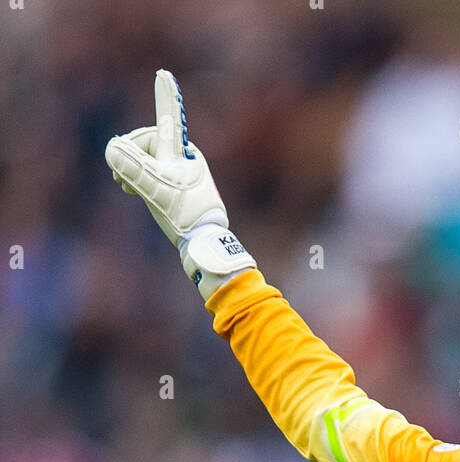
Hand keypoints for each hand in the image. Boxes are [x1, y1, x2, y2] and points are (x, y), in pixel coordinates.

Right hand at [106, 70, 255, 299]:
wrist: (204, 245)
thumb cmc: (184, 214)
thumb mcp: (155, 190)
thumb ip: (132, 167)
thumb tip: (111, 148)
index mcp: (181, 152)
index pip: (168, 118)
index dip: (165, 97)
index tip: (163, 74)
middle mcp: (183, 158)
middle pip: (147, 144)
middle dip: (130, 155)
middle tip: (117, 176)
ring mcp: (181, 173)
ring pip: (148, 161)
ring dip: (132, 169)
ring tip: (123, 185)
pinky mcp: (178, 189)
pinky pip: (153, 175)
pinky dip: (139, 180)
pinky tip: (130, 190)